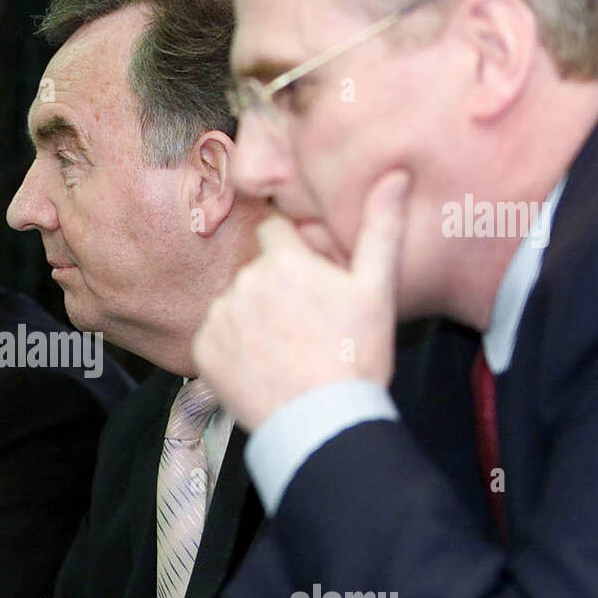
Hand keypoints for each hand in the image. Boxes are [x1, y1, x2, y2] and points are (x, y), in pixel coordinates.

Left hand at [194, 170, 409, 429]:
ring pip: (235, 304)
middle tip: (304, 325)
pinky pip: (216, 337)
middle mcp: (243, 282)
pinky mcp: (203, 351)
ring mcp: (219, 317)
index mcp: (281, 260)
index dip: (292, 254)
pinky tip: (261, 366)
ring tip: (285, 349)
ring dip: (253, 319)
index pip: (274, 233)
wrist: (323, 423)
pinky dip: (232, 349)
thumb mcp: (377, 290)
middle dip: (274, 289)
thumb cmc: (356, 356)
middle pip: (256, 272)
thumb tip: (394, 174)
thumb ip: (381, 226)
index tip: (308, 281)